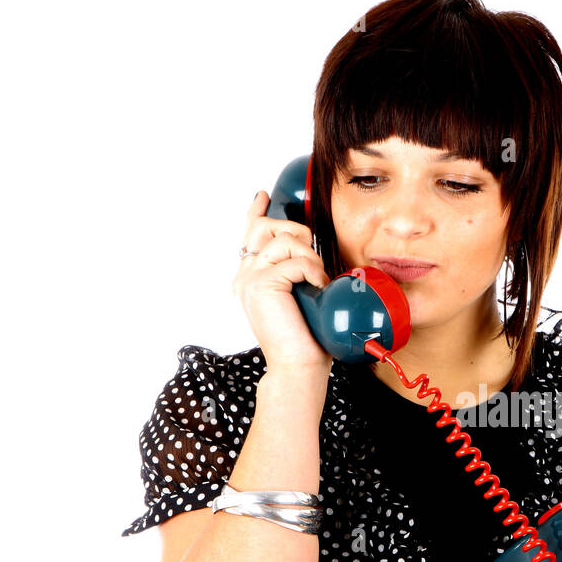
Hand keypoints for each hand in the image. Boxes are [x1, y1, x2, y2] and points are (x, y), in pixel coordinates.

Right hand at [231, 190, 333, 371]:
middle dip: (296, 231)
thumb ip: (295, 271)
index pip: (249, 234)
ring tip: (317, 280)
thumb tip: (310, 249)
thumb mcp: (300, 295)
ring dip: (310, 256)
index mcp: (251, 277)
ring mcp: (249, 279)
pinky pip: (295, 260)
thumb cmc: (305, 336)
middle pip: (265, 226)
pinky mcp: (261, 284)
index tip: (263, 196)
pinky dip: (313, 271)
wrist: (297, 365)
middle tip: (312, 254)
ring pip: (284, 240)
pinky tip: (317, 287)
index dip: (256, 211)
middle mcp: (245, 275)